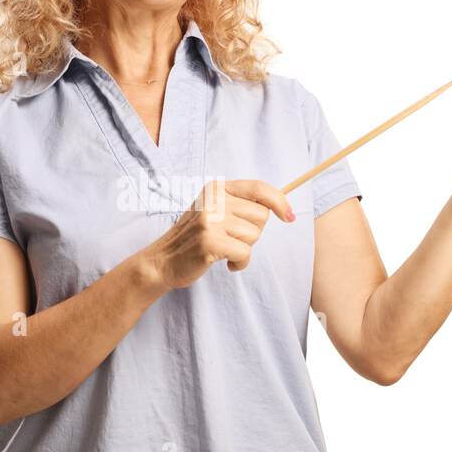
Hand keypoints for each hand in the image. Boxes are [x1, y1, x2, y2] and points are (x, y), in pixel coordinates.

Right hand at [146, 179, 294, 288]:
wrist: (162, 261)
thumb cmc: (194, 238)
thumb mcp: (213, 211)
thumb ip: (240, 205)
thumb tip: (280, 207)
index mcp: (216, 188)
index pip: (259, 187)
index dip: (280, 201)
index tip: (289, 216)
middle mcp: (213, 200)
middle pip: (262, 215)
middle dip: (253, 232)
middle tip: (231, 238)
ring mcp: (210, 220)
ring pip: (255, 236)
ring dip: (245, 249)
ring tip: (225, 251)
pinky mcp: (209, 241)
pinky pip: (245, 253)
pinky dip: (240, 263)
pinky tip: (226, 263)